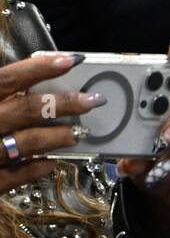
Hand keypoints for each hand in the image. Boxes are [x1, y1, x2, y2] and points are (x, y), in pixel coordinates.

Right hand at [0, 52, 104, 188]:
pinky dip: (38, 167)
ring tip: (78, 133)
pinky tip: (52, 162)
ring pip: (27, 143)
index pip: (6, 79)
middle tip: (92, 101)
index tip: (71, 61)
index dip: (39, 68)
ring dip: (58, 137)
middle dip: (64, 104)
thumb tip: (24, 80)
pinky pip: (16, 176)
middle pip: (26, 110)